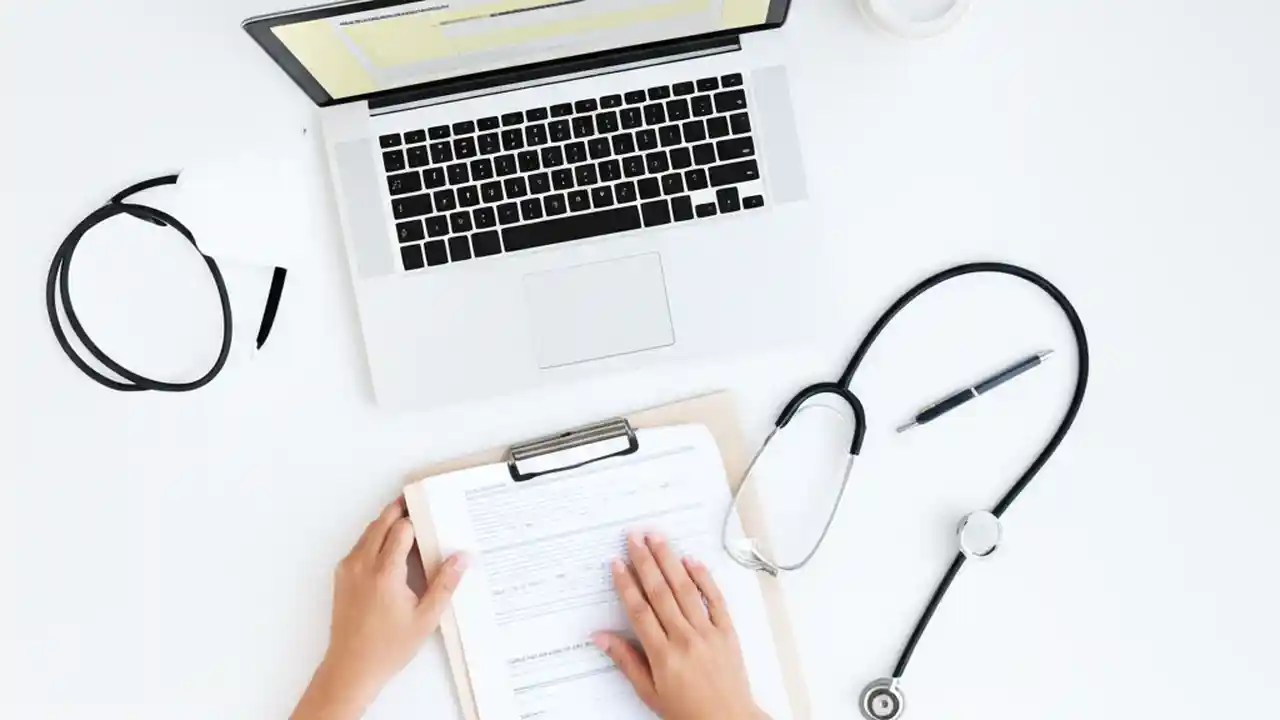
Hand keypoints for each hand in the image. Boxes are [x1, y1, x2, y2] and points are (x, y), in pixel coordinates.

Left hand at [292, 499, 468, 719]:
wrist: (350, 667)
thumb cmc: (388, 647)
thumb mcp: (425, 618)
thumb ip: (445, 584)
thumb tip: (462, 557)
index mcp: (385, 572)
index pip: (401, 529)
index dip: (417, 520)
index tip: (431, 515)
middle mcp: (363, 564)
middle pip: (381, 522)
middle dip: (399, 511)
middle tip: (418, 505)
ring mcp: (348, 569)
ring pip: (369, 532)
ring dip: (386, 523)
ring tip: (408, 525)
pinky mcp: (341, 576)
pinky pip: (360, 546)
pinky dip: (374, 538)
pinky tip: (390, 549)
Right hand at [593, 532, 764, 719]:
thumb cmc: (688, 712)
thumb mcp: (649, 692)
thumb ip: (626, 661)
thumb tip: (601, 637)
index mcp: (663, 655)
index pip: (639, 610)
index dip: (626, 584)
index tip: (617, 563)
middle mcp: (685, 638)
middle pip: (661, 592)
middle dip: (645, 561)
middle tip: (634, 537)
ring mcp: (708, 632)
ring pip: (686, 589)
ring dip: (670, 560)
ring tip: (657, 538)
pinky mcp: (727, 632)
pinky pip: (715, 599)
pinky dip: (704, 578)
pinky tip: (692, 561)